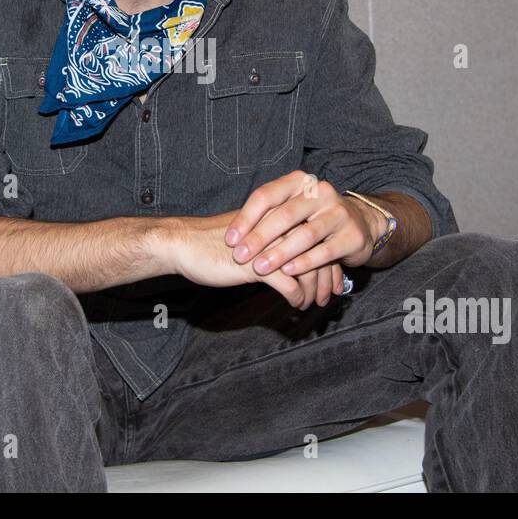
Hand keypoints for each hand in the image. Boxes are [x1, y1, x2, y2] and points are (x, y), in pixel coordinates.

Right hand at [162, 210, 324, 309]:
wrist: (184, 244)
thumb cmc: (213, 240)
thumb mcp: (250, 233)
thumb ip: (272, 236)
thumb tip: (292, 252)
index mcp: (277, 214)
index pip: (315, 235)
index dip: (328, 258)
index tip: (333, 277)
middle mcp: (279, 225)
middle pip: (317, 252)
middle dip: (327, 277)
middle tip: (328, 295)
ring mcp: (270, 245)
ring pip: (308, 269)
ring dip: (313, 290)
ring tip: (311, 302)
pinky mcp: (258, 265)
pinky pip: (291, 285)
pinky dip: (297, 297)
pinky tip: (295, 304)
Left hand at [224, 171, 377, 304]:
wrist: (360, 224)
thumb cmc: (312, 218)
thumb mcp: (291, 210)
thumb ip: (267, 216)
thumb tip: (231, 236)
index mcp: (300, 182)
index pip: (267, 195)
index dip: (246, 217)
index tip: (230, 239)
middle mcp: (320, 192)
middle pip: (284, 215)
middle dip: (259, 237)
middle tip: (240, 256)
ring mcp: (339, 213)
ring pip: (304, 234)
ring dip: (279, 253)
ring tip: (260, 268)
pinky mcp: (352, 235)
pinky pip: (325, 251)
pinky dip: (305, 263)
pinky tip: (288, 273)